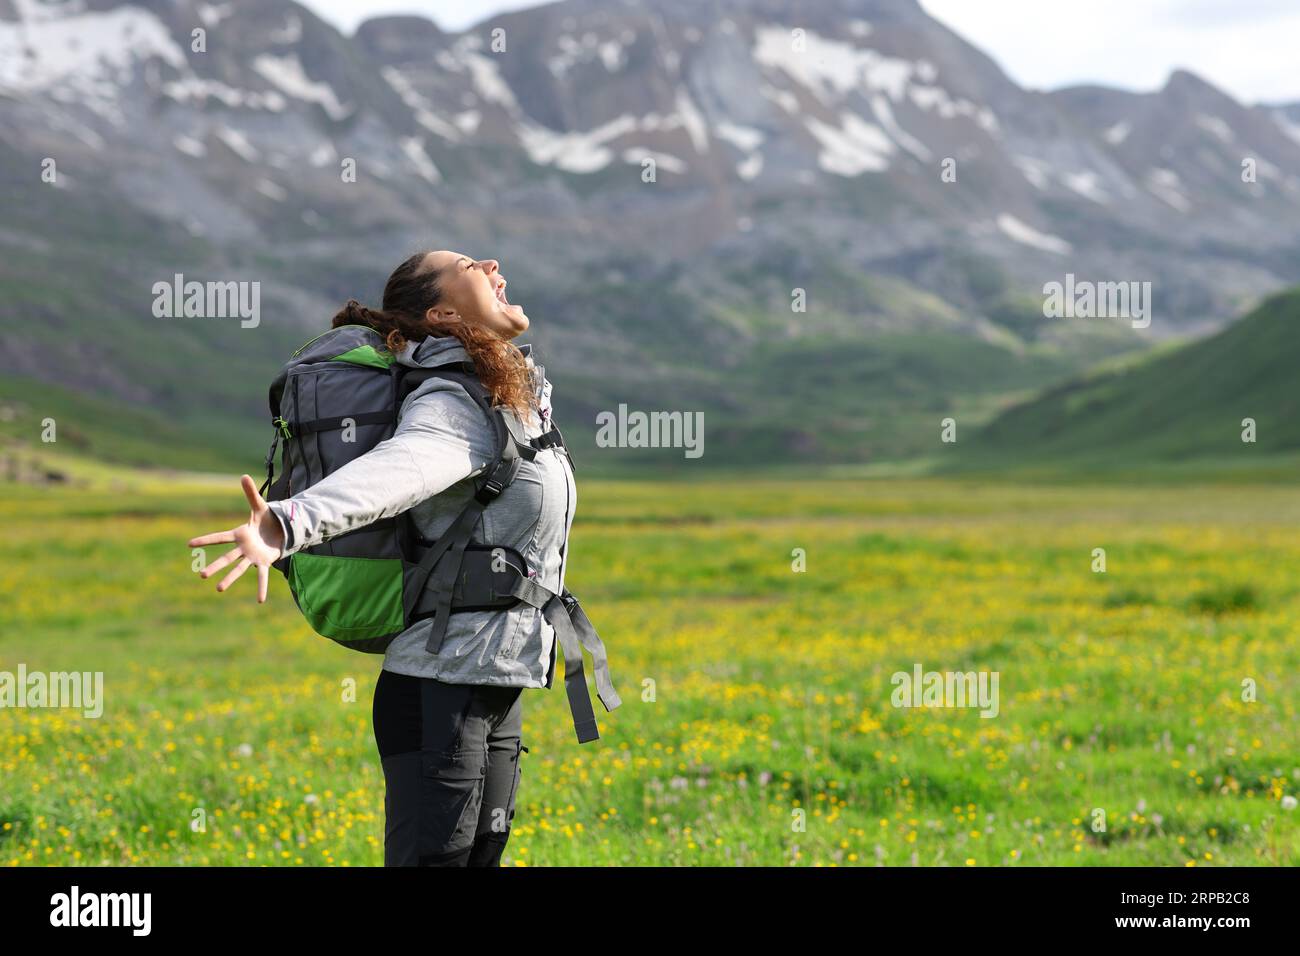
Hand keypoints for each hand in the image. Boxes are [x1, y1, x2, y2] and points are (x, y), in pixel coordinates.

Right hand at [188, 474, 285, 602]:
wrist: (280, 530)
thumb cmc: (266, 519)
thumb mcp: (260, 505)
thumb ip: (250, 493)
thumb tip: (243, 475)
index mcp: (239, 534)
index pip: (219, 537)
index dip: (205, 540)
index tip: (189, 544)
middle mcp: (242, 548)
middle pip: (226, 558)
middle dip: (214, 566)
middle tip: (202, 575)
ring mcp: (252, 556)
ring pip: (239, 569)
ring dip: (229, 578)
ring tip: (219, 588)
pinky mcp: (264, 562)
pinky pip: (262, 576)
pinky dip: (261, 587)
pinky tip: (260, 600)